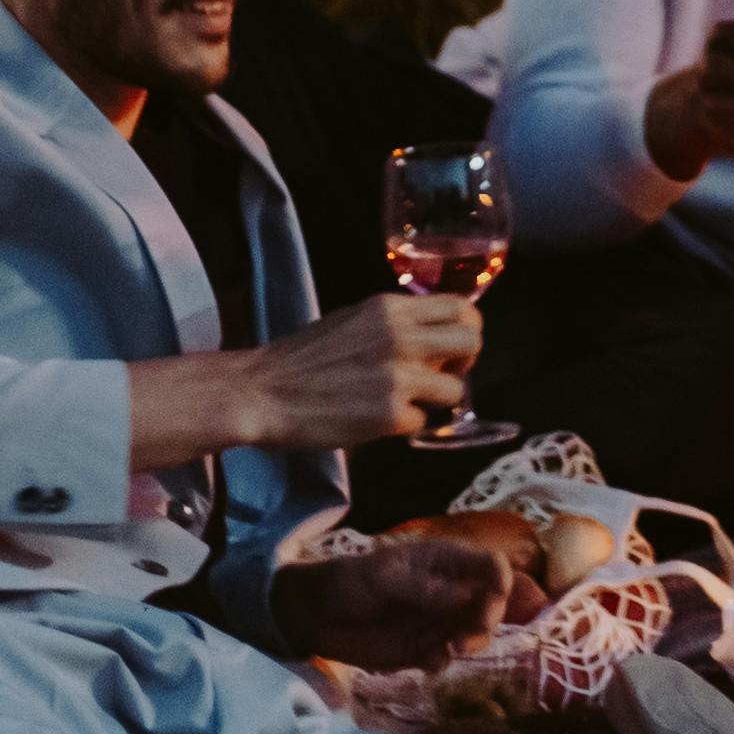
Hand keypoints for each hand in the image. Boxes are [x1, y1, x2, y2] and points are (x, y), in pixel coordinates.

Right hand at [134, 293, 480, 468]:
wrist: (261, 391)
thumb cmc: (301, 359)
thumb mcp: (354, 322)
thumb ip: (395, 326)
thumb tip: (431, 341)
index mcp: (390, 309)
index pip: (461, 306)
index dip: (464, 330)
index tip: (447, 350)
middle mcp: (401, 336)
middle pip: (472, 340)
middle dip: (464, 363)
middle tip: (440, 377)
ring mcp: (398, 376)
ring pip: (456, 390)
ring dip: (434, 401)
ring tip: (403, 404)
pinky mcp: (389, 415)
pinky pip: (420, 422)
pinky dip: (402, 426)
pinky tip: (374, 421)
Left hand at [274, 524, 542, 672]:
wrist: (314, 616)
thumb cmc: (348, 582)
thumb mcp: (383, 577)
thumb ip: (423, 588)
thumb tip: (465, 597)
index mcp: (444, 562)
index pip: (489, 565)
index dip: (500, 579)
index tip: (493, 597)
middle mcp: (449, 591)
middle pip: (492, 603)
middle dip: (489, 619)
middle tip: (467, 634)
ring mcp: (437, 621)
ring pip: (476, 633)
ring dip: (472, 643)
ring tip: (450, 650)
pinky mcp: (422, 649)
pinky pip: (447, 658)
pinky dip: (444, 661)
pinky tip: (427, 663)